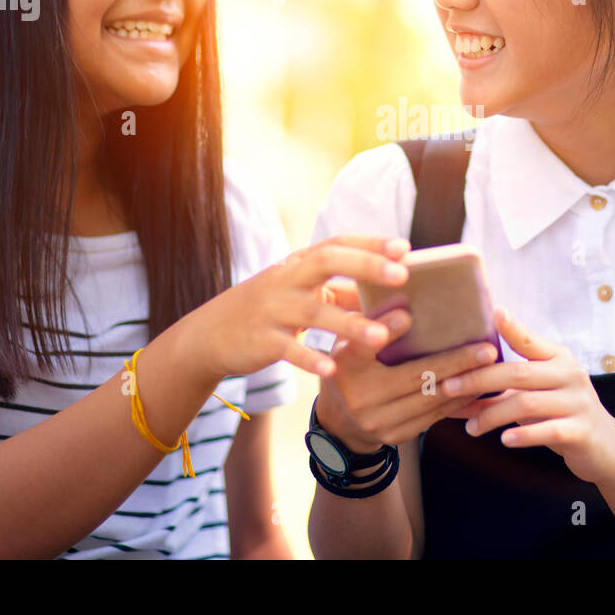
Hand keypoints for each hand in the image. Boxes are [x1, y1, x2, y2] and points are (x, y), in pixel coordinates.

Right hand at [190, 235, 411, 380]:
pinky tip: (332, 370)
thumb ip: (339, 291)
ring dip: (349, 324)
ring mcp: (272, 310)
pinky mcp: (261, 341)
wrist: (210, 334)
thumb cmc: (269, 309)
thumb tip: (389, 294)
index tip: (404, 248)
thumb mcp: (300, 293)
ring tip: (382, 337)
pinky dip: (310, 359)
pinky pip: (289, 349)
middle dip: (364, 266)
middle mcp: (286, 280)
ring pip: (314, 312)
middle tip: (402, 275)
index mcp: (298, 264)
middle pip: (326, 262)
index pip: (337, 244)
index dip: (370, 244)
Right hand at [313, 280, 499, 453]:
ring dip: (464, 384)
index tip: (407, 315)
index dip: (387, 330)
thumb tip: (406, 298)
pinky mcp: (394, 436)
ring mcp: (378, 420)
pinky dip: (457, 402)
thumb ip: (374, 324)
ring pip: (429, 400)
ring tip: (489, 368)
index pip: (364, 345)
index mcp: (346, 364)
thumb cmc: (354, 367)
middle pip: (413, 376)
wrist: (339, 420)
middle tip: (486, 349)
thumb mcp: (352, 342)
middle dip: (455, 363)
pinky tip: (476, 388)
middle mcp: (360, 396)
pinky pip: (432, 417)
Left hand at [439, 308, 614, 484]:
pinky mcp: (581, 431)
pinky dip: (524, 435)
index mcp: (558, 358)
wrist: (605, 447)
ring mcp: (578, 402)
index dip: (512, 327)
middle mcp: (569, 374)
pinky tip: (504, 440)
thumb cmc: (559, 413)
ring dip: (492, 415)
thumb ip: (498, 392)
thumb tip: (452, 394)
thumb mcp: (533, 397)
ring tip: (471, 429)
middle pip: (517, 372)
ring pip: (527, 403)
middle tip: (448, 388)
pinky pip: (549, 430)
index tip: (492, 313)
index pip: (529, 340)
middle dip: (478, 379)